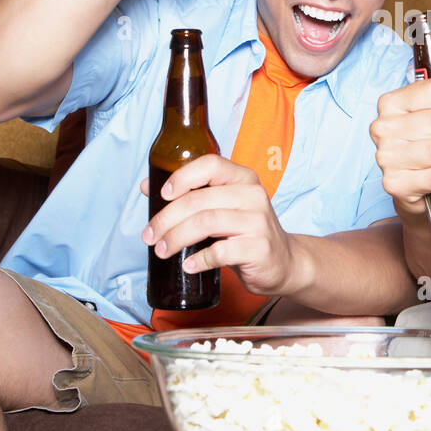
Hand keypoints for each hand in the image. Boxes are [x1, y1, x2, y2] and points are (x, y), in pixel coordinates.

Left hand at [140, 155, 303, 297]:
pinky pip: (221, 252)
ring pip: (206, 222)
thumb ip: (191, 195)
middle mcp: (253, 195)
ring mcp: (258, 221)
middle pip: (199, 200)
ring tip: (162, 251)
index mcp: (243, 178)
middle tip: (150, 236)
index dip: (183, 176)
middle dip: (167, 219)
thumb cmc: (246, 233)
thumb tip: (147, 187)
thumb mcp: (222, 208)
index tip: (162, 194)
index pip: (210, 165)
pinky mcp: (259, 248)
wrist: (284, 262)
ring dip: (177, 238)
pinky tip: (188, 265)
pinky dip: (199, 259)